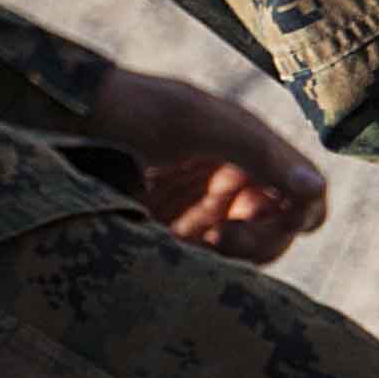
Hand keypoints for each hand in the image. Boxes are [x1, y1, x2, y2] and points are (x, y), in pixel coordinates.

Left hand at [91, 65, 328, 263]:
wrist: (63, 121)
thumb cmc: (135, 110)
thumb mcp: (199, 123)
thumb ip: (261, 155)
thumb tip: (315, 189)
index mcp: (251, 150)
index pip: (304, 195)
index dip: (304, 214)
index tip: (286, 224)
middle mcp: (234, 182)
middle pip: (281, 232)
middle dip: (263, 241)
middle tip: (223, 238)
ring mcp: (204, 211)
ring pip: (247, 255)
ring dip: (233, 258)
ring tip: (200, 244)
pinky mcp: (174, 236)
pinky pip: (206, 266)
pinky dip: (202, 266)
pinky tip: (177, 248)